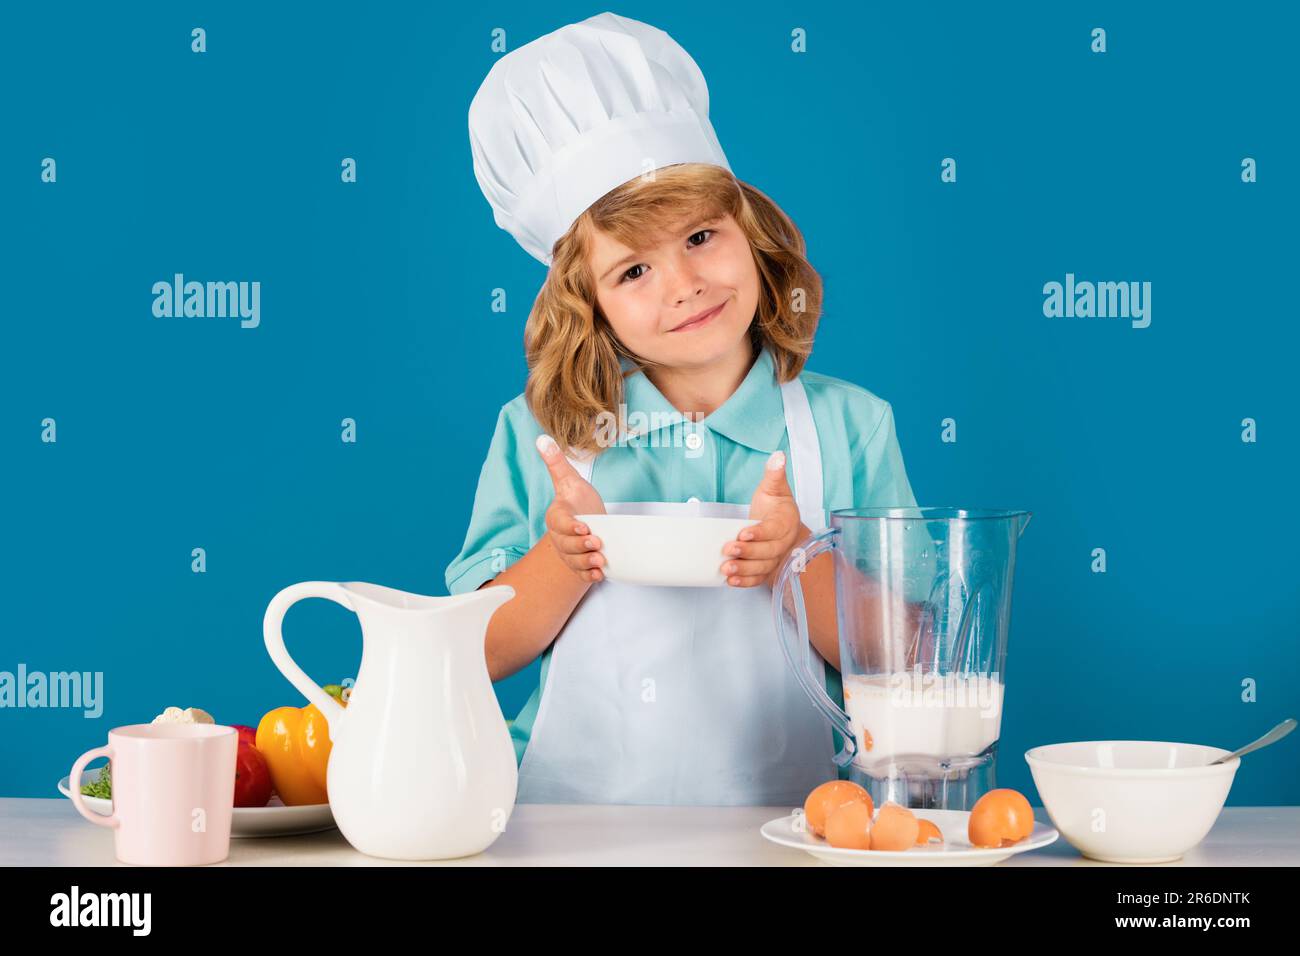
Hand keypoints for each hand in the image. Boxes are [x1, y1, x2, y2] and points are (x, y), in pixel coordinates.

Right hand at [536, 434, 607, 582]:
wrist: (589, 523)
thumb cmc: (579, 501)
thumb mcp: (570, 480)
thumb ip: (556, 462)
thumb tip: (542, 438)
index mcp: (556, 516)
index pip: (559, 523)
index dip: (570, 526)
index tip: (584, 526)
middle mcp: (560, 537)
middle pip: (566, 545)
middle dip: (581, 545)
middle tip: (597, 542)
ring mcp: (569, 553)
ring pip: (574, 561)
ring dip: (586, 562)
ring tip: (600, 559)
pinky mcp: (578, 565)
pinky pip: (581, 574)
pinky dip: (589, 576)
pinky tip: (600, 574)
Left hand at [720, 450, 805, 587]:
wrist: (780, 525)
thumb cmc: (775, 506)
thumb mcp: (774, 488)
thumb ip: (774, 474)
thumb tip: (778, 455)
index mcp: (786, 522)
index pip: (774, 530)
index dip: (760, 533)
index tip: (743, 532)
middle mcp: (782, 543)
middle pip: (768, 552)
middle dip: (748, 552)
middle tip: (728, 550)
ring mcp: (774, 559)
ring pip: (762, 568)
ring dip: (744, 570)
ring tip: (726, 569)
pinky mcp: (765, 569)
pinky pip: (757, 579)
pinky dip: (745, 582)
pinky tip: (730, 581)